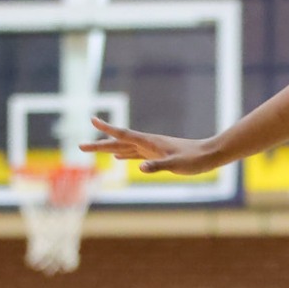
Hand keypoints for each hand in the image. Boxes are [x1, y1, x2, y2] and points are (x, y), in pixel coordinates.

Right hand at [81, 118, 218, 174]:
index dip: (107, 128)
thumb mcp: (176, 165)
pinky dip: (122, 155)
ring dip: (107, 148)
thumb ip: (158, 166)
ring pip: (123, 148)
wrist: (209, 155)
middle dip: (98, 144)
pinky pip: (133, 154)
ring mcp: (150, 148)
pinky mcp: (155, 154)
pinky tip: (117, 157)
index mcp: (149, 142)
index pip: (123, 134)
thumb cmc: (194, 160)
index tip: (91, 119)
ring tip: (92, 149)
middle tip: (79, 146)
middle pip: (117, 142)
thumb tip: (140, 168)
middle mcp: (147, 143)